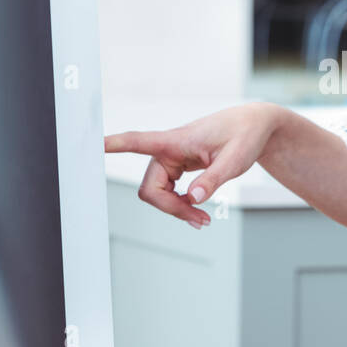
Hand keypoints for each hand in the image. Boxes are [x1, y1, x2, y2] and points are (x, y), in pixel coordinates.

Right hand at [104, 102, 282, 226]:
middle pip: (150, 188)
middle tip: (201, 220)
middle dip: (171, 208)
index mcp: (176, 140)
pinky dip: (181, 204)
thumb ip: (213, 179)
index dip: (113, 145)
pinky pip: (168, 191)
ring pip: (158, 193)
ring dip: (176, 209)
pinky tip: (197, 211)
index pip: (137, 142)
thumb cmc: (245, 135)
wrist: (254, 127)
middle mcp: (169, 149)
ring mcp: (172, 159)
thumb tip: (194, 199)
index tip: (92, 145)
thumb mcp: (235, 160)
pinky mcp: (179, 166)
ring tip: (203, 220)